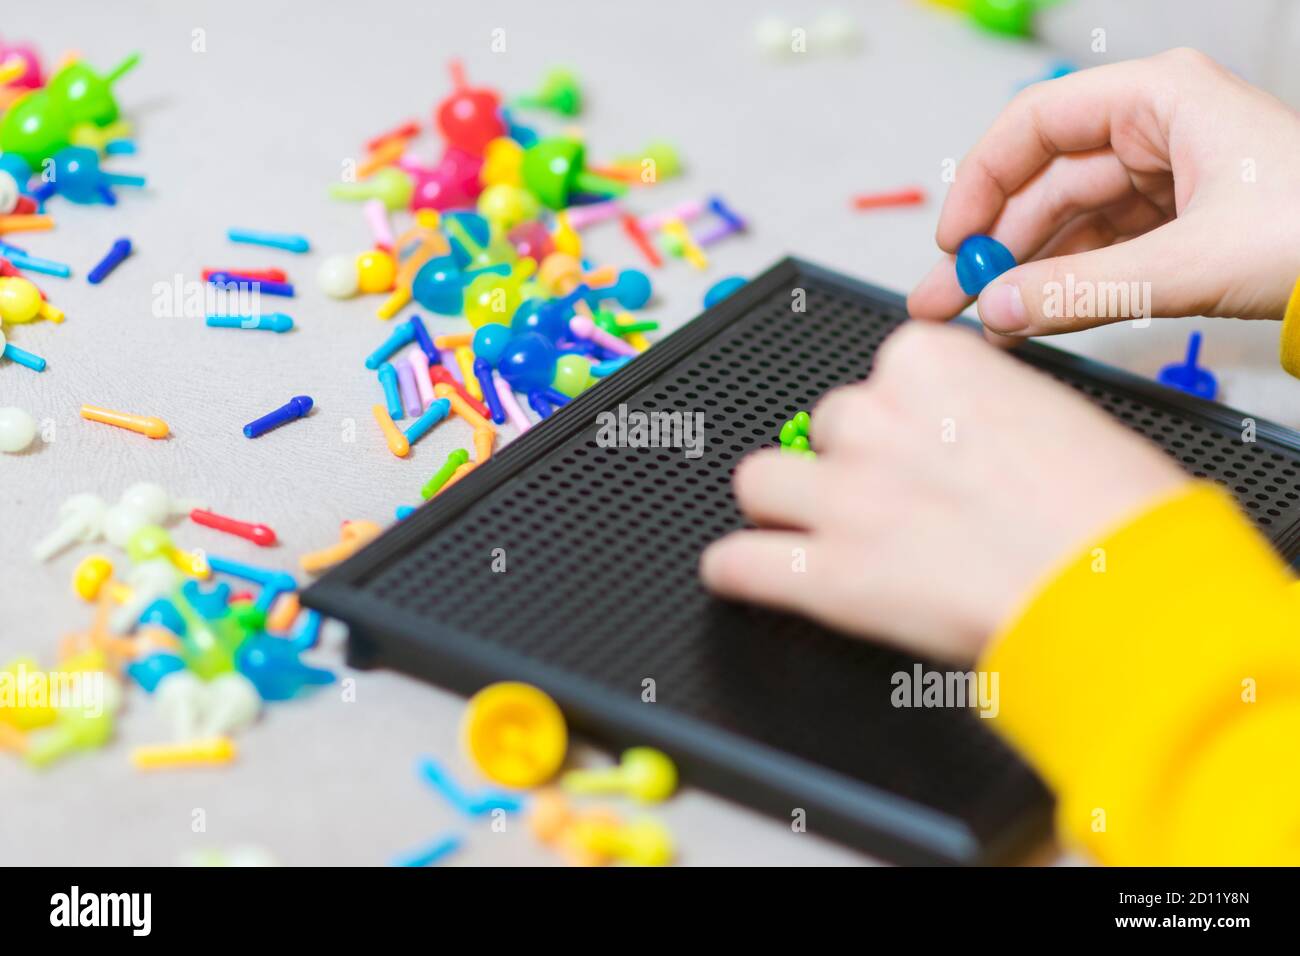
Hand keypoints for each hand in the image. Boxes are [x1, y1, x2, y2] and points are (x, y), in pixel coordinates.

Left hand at [699, 322, 1188, 660]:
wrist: (1124, 595)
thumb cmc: (1113, 512)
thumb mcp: (1051, 415)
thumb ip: (978, 409)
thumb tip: (955, 432)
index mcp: (928, 363)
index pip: (878, 377)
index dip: (902, 420)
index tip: (924, 449)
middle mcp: (874, 419)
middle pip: (826, 428)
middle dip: (853, 463)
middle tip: (900, 505)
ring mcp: (843, 497)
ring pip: (762, 482)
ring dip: (787, 506)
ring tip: (824, 536)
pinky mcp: (828, 575)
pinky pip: (736, 564)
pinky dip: (740, 572)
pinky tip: (753, 577)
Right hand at [908, 48, 1299, 339]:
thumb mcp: (1191, 263)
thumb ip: (1083, 290)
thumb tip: (999, 310)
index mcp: (1162, 99)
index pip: (1036, 125)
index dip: (981, 182)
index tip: (953, 241)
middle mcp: (1158, 130)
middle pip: (1044, 181)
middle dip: (992, 244)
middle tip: (945, 297)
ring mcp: (1167, 177)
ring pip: (1067, 221)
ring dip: (1024, 271)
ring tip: (984, 319)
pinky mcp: (1178, 222)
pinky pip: (1100, 249)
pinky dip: (1065, 283)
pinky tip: (1033, 314)